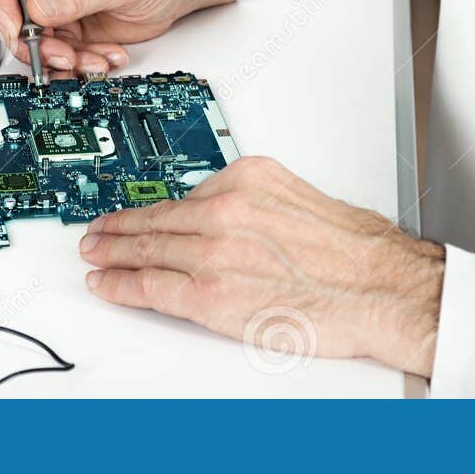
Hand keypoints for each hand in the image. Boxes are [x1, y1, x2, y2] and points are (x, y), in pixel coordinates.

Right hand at [0, 0, 242, 75]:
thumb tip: (37, 8)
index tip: (14, 27)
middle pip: (12, 11)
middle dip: (32, 40)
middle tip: (58, 55)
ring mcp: (57, 5)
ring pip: (34, 40)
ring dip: (59, 58)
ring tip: (89, 60)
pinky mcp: (70, 29)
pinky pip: (58, 54)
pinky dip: (77, 64)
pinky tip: (102, 58)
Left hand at [78, 156, 444, 376]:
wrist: (380, 288)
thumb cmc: (356, 254)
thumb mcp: (299, 198)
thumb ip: (255, 204)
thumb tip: (228, 218)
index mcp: (246, 179)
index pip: (184, 194)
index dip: (152, 207)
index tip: (137, 211)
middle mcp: (225, 208)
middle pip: (156, 218)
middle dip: (120, 226)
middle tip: (96, 231)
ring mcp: (213, 251)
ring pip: (146, 249)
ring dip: (112, 252)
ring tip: (94, 255)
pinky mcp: (210, 294)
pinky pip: (151, 287)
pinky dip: (120, 284)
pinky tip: (106, 283)